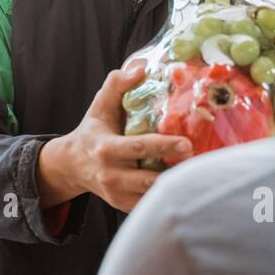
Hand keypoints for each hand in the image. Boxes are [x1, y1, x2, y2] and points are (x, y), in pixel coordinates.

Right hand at [37, 60, 193, 212]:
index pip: (138, 148)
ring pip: (153, 196)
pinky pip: (151, 204)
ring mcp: (118, 195)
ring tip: (200, 173)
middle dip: (177, 172)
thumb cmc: (93, 131)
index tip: (187, 143)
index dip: (163, 146)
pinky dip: (170, 196)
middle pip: (149, 179)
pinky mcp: (125, 206)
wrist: (72, 166)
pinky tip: (185, 183)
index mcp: (105, 150)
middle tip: (201, 160)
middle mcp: (111, 176)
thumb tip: (140, 68)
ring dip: (177, 186)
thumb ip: (117, 84)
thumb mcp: (99, 106)